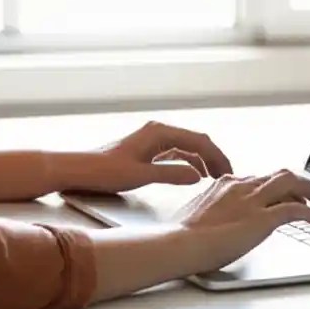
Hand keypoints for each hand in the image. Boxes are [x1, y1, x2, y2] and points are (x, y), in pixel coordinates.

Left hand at [62, 121, 234, 194]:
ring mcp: (152, 139)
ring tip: (215, 178)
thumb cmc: (106, 171)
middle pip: (196, 141)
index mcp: (160, 132)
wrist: (79, 169)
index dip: (217, 157)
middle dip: (214, 157)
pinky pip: (175, 153)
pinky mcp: (146, 149)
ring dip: (202, 160)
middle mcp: (158, 131)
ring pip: (186, 147)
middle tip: (228, 177)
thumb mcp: (141, 175)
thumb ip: (171, 175)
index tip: (230, 173)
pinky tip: (194, 175)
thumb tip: (198, 175)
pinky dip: (188, 162)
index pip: (199, 141)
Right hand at [175, 169, 309, 271]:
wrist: (180, 243)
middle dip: (296, 182)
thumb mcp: (197, 211)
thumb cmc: (181, 234)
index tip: (278, 194)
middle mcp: (242, 186)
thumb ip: (212, 208)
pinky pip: (294, 210)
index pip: (258, 179)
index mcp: (225, 183)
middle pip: (278, 175)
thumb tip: (216, 217)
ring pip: (290, 183)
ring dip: (308, 189)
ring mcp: (253, 201)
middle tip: (306, 192)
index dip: (273, 186)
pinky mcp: (263, 219)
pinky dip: (309, 213)